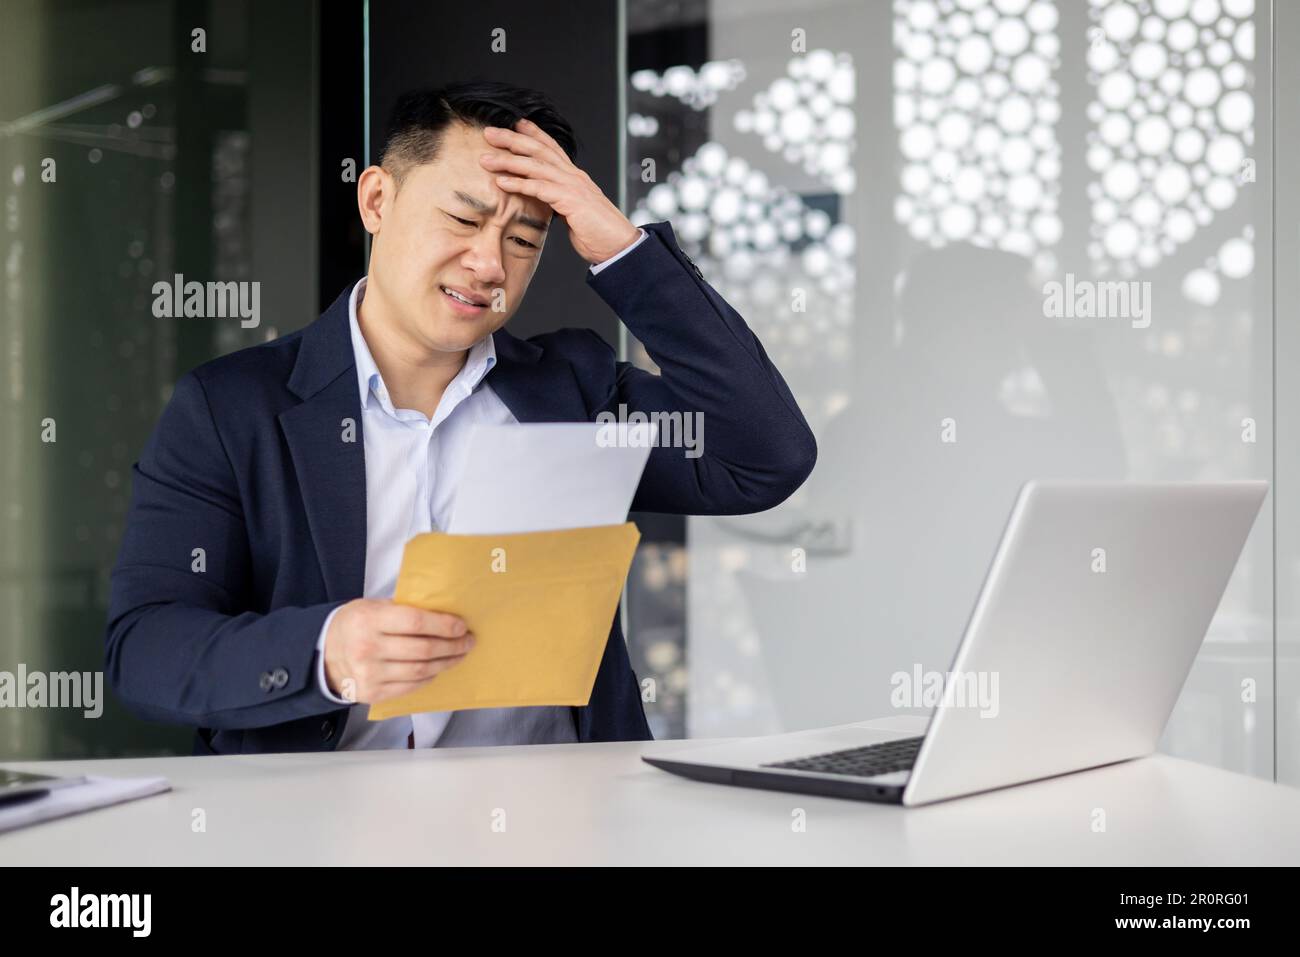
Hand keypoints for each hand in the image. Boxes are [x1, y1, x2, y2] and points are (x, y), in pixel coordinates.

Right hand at [323, 598, 474, 704]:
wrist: (324, 654)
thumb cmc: (356, 624)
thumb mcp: (373, 606)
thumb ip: (403, 610)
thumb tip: (444, 612)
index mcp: (369, 620)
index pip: (416, 623)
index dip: (444, 625)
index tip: (461, 626)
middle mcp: (367, 648)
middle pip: (423, 650)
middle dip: (452, 645)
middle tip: (468, 641)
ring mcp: (369, 674)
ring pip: (421, 671)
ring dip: (446, 663)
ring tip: (459, 654)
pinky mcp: (372, 693)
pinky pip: (411, 686)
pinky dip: (429, 677)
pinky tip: (438, 668)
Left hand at [479, 118, 640, 264]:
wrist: (619, 247)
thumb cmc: (599, 234)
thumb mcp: (576, 213)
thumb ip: (562, 202)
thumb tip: (549, 202)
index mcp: (575, 177)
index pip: (552, 149)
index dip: (534, 134)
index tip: (516, 124)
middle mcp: (574, 176)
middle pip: (539, 150)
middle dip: (513, 139)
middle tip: (489, 133)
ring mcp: (573, 187)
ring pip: (536, 166)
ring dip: (508, 161)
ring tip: (486, 159)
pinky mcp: (570, 201)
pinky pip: (539, 189)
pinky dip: (519, 184)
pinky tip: (502, 182)